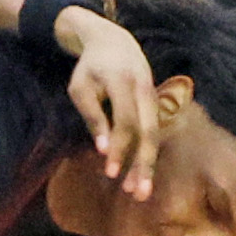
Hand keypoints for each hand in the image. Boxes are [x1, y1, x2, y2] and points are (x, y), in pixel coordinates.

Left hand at [56, 7, 160, 198]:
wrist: (114, 41)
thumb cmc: (90, 68)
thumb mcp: (81, 88)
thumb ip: (92, 116)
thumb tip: (102, 150)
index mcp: (123, 82)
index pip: (125, 121)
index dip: (119, 147)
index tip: (109, 172)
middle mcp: (145, 89)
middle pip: (149, 132)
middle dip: (144, 164)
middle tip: (138, 194)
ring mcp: (153, 96)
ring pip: (154, 135)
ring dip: (147, 164)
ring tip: (139, 192)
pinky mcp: (154, 104)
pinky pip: (152, 132)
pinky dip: (146, 154)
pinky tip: (139, 175)